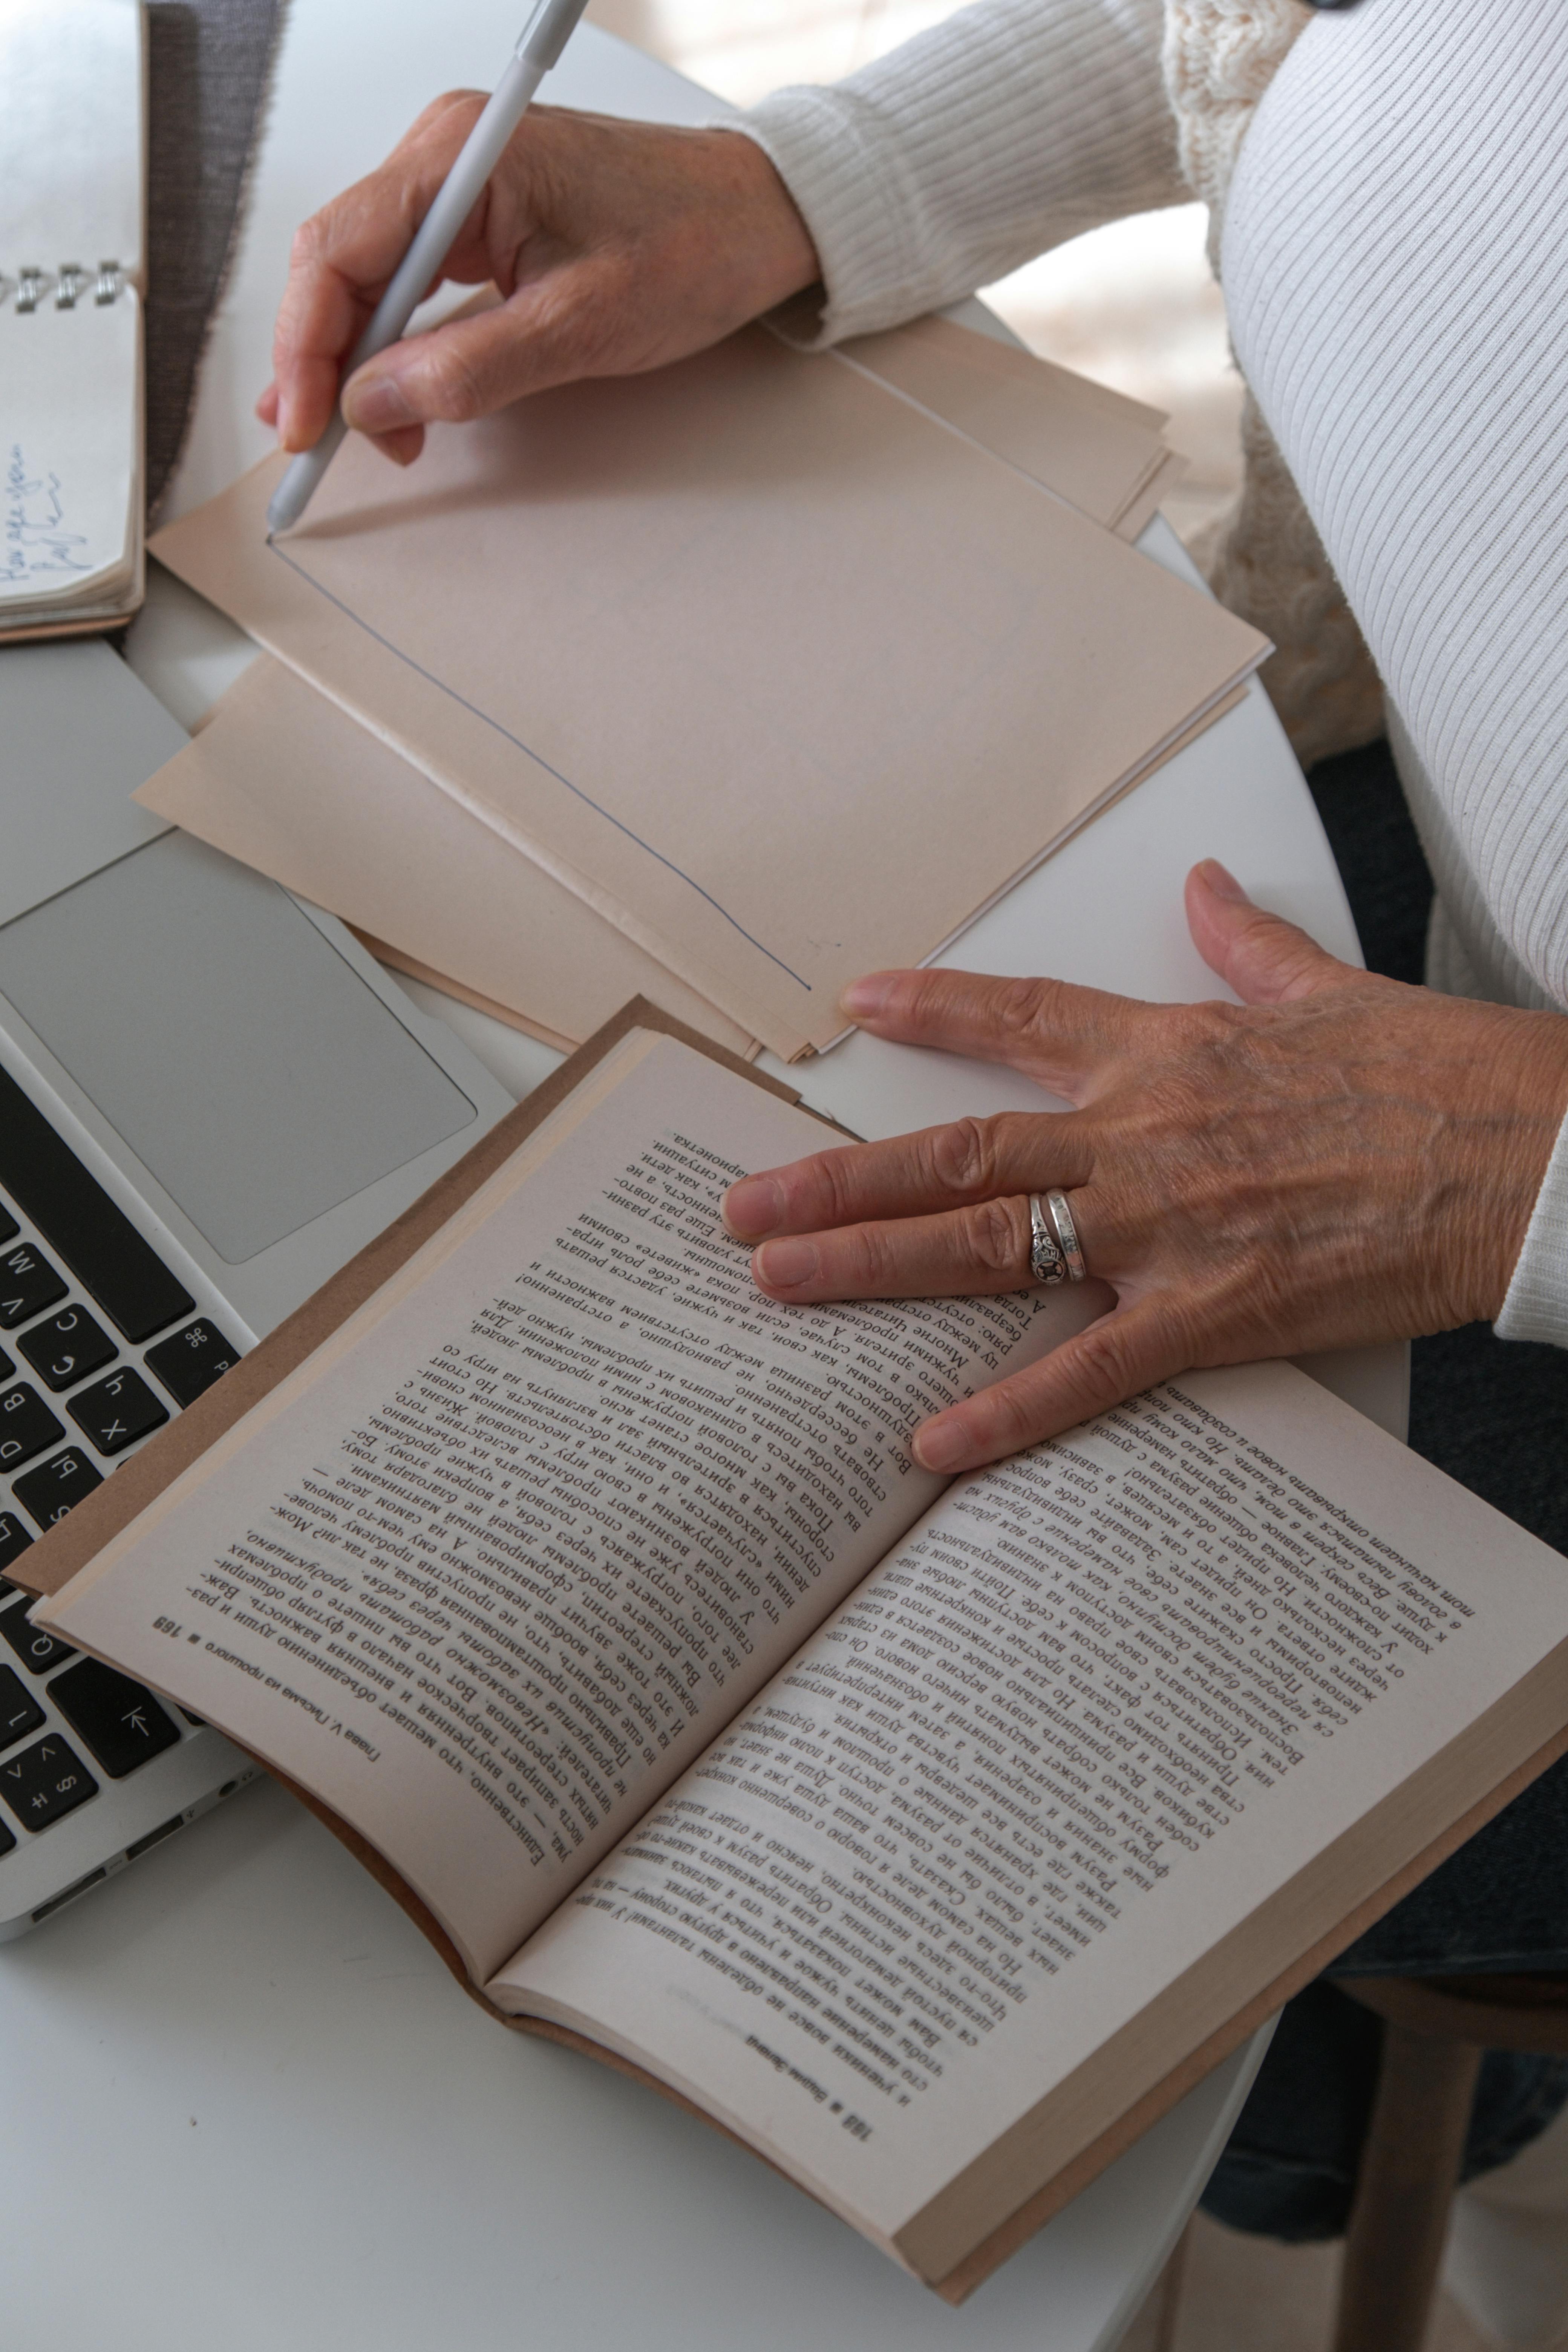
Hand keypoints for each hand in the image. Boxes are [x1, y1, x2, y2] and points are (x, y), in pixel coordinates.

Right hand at [256, 99, 818, 466]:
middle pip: (339, 264)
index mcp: (462, 156)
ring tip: (363, 436)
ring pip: (368, 278)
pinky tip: (392, 394)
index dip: (307, 349)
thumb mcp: (579, 326)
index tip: (308, 427)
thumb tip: (377, 405)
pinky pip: (410, 278)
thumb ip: (469, 369)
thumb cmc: (691, 244)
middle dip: (323, 362)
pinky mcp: (481, 215)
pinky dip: (395, 342)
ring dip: (356, 360)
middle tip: (319, 450)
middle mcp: (447, 155)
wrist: (756, 217)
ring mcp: (461, 183)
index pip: (337, 252)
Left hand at [721, 862, 1567, 1473]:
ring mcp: (1168, 1226)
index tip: (855, 1000)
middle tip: (743, 1206)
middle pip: (959, 1150)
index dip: (931, 1005)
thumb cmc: (1445, 1077)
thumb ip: (1249, 946)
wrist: (1533, 1155)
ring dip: (872, 1265)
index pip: (1021, 1014)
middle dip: (839, 1177)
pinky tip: (927, 1440)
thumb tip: (1206, 890)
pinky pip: (1085, 1370)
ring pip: (987, 1245)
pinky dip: (1003, 1410)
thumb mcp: (1334, 990)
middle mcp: (1143, 1135)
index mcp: (1171, 1052)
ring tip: (776, 1281)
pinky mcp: (1214, 1312)